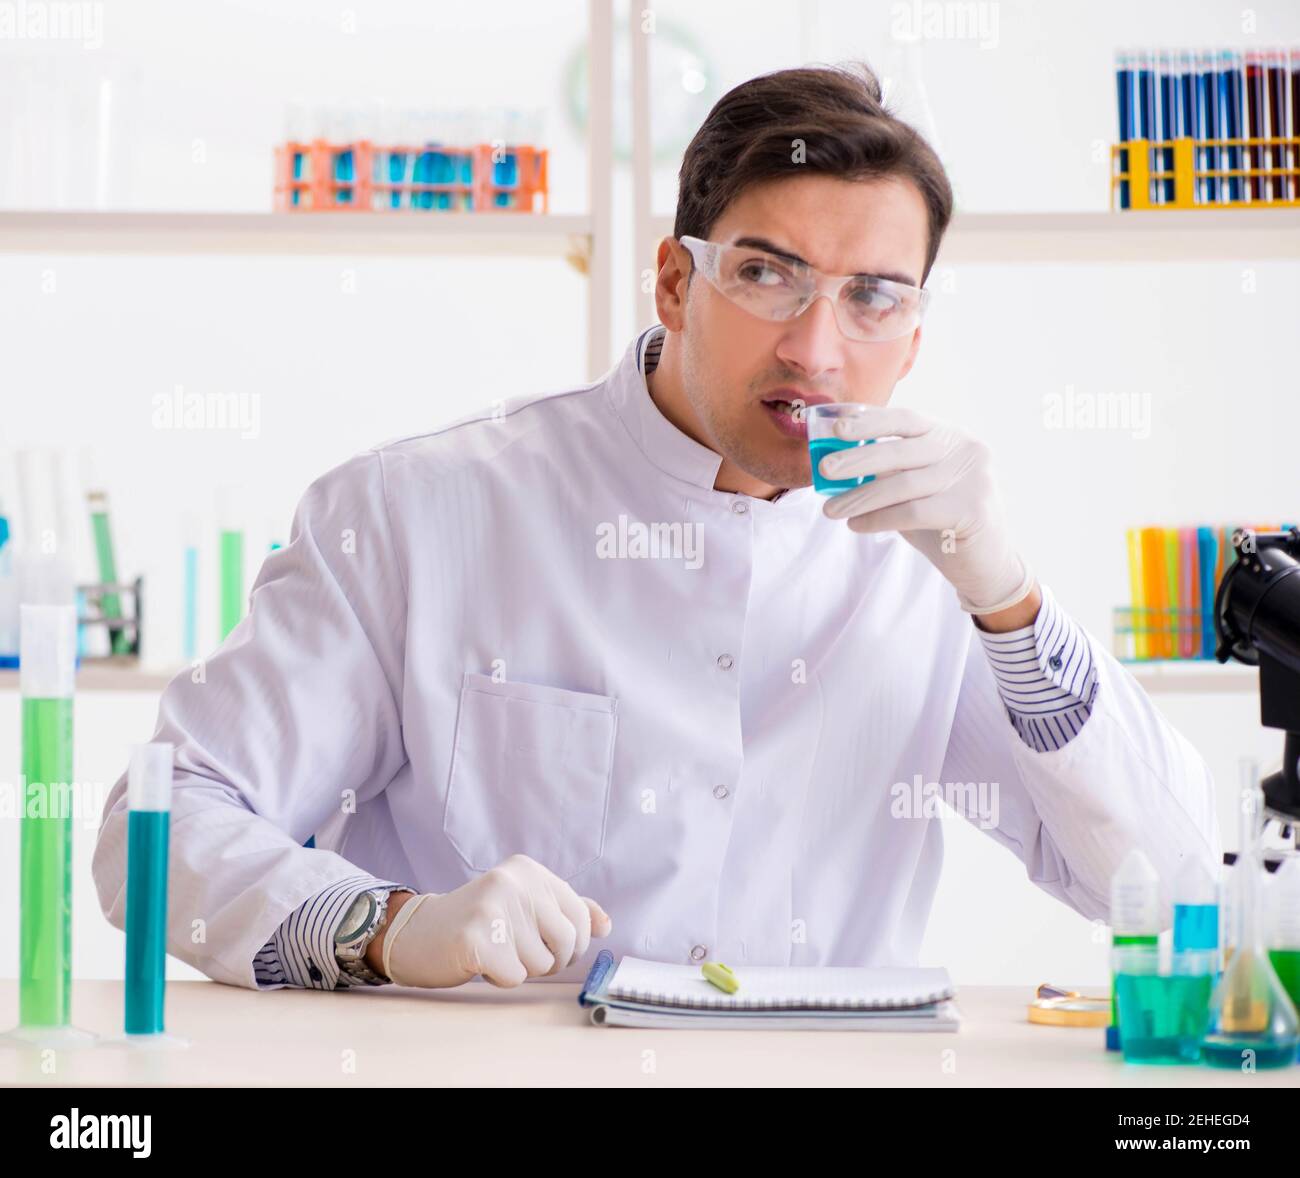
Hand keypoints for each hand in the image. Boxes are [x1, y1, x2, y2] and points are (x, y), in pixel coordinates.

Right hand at [378, 854, 612, 988]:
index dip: (573, 944)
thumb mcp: (524, 905)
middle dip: (550, 960)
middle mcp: (514, 882)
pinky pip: (514, 977)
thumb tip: (606, 925)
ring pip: (541, 963)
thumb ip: (564, 911)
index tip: (553, 948)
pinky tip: (480, 962)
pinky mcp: (477, 939)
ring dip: (521, 968)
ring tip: (495, 951)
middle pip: (567, 942)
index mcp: (529, 870)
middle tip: (519, 953)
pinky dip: (500, 978)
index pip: (580, 916)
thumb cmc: (479, 923)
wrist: (417, 933)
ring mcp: (494, 908)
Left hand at [819, 404, 1034, 614]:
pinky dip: (879, 519)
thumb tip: (838, 464)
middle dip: (857, 459)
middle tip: (824, 470)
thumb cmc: (942, 523)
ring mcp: (974, 478)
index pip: (907, 419)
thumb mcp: (915, 489)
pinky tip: (856, 526)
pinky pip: (913, 512)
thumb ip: (889, 472)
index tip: (836, 427)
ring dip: (860, 497)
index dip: (870, 421)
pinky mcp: (973, 509)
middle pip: (901, 449)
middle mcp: (966, 450)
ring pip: (903, 483)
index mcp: (951, 436)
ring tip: (831, 510)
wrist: (986, 565)